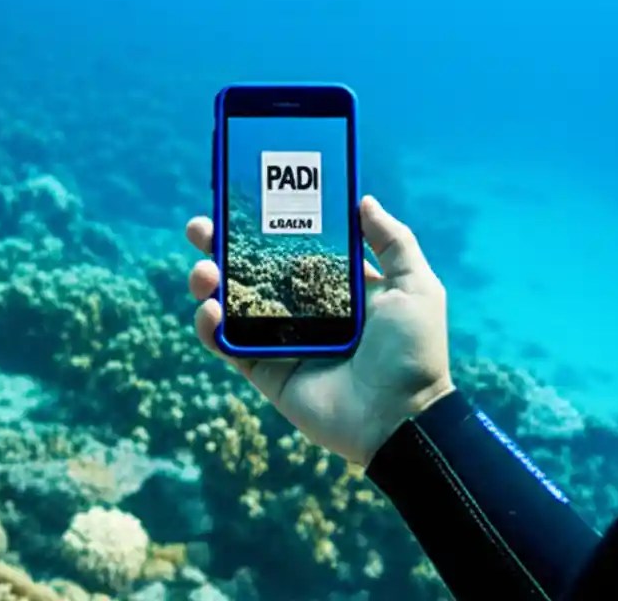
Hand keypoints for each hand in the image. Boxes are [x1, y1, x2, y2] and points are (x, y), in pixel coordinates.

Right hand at [184, 195, 454, 466]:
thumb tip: (364, 201)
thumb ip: (394, 241)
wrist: (403, 417)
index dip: (267, 225)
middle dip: (222, 246)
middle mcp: (306, 310)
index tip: (241, 200)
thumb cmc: (414, 351)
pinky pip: (229, 347)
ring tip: (203, 270)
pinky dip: (211, 329)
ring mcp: (283, 341)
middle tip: (201, 228)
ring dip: (209, 283)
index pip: (293, 247)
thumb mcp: (416, 286)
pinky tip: (210, 311)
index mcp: (338, 287)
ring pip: (233, 305)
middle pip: (254, 270)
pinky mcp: (267, 373)